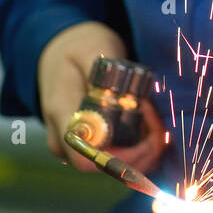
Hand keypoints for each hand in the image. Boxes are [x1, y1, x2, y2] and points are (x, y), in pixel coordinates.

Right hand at [37, 22, 165, 175]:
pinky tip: (146, 120)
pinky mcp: (90, 145)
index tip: (146, 127)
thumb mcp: (90, 46)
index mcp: (62, 114)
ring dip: (144, 147)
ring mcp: (76, 145)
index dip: (122, 157)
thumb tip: (113, 91)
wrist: (59, 55)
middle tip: (154, 114)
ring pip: (116, 165)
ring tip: (151, 112)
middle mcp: (65, 138)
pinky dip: (140, 145)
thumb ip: (101, 67)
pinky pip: (118, 157)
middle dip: (142, 149)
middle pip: (106, 166)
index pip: (85, 158)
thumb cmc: (76, 48)